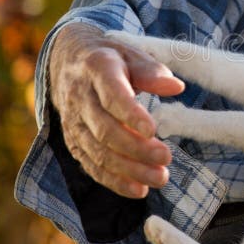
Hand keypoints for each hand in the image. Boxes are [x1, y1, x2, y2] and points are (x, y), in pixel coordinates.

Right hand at [49, 22, 184, 198]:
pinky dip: (114, 181)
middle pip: (105, 130)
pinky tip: (139, 190)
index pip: (111, 95)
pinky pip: (91, 165)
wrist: (67, 61)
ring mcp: (73, 122)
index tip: (154, 130)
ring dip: (130, 170)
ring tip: (160, 178)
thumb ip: (151, 71)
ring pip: (98, 152)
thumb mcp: (130, 54)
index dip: (131, 114)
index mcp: (97, 69)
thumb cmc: (110, 58)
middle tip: (166, 157)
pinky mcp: (73, 141)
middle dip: (136, 148)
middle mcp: (80, 98)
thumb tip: (176, 87)